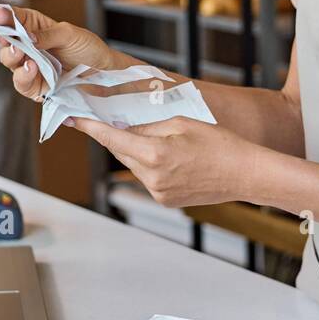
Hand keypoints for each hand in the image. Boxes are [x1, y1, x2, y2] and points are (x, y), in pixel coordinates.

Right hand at [0, 6, 115, 99]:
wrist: (103, 73)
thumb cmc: (87, 48)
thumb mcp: (70, 34)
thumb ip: (48, 35)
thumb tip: (28, 37)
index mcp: (34, 26)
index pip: (14, 18)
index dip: (4, 16)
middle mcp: (28, 46)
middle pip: (6, 40)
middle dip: (5, 39)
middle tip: (9, 39)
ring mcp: (29, 66)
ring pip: (9, 61)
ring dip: (12, 57)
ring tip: (21, 54)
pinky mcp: (35, 86)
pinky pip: (21, 83)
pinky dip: (23, 76)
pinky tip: (32, 69)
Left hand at [70, 116, 249, 207]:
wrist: (245, 173)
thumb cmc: (219, 144)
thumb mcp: (181, 123)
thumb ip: (148, 126)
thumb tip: (125, 128)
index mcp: (155, 154)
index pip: (112, 139)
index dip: (90, 128)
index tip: (73, 119)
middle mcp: (152, 178)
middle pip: (122, 152)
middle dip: (120, 136)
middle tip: (120, 119)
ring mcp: (158, 193)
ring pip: (135, 165)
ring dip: (138, 151)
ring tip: (164, 140)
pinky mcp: (166, 200)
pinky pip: (148, 178)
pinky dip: (151, 165)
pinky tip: (172, 157)